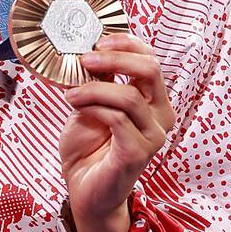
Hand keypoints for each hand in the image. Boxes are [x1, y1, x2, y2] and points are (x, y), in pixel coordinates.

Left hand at [59, 32, 174, 231]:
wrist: (84, 190)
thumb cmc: (88, 149)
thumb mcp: (89, 106)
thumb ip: (95, 82)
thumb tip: (85, 52)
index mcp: (152, 100)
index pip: (151, 60)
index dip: (127, 43)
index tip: (98, 41)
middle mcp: (160, 116)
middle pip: (151, 70)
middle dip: (116, 58)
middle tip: (86, 59)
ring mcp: (153, 136)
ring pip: (130, 96)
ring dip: (94, 89)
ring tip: (70, 94)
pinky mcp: (138, 153)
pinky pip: (117, 119)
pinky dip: (93, 108)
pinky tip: (76, 108)